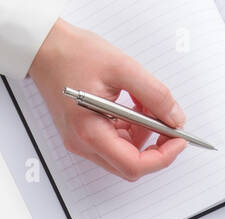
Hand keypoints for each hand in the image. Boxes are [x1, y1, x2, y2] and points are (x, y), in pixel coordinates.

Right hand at [29, 19, 186, 181]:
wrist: (45, 48)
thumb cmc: (73, 54)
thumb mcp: (122, 68)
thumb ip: (154, 94)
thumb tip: (175, 118)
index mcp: (89, 132)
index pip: (133, 164)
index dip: (162, 157)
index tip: (179, 140)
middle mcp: (82, 144)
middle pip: (129, 165)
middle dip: (154, 147)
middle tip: (168, 124)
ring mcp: (81, 141)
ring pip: (123, 155)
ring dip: (142, 135)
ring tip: (145, 105)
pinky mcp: (82, 134)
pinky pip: (114, 143)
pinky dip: (130, 129)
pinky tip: (132, 107)